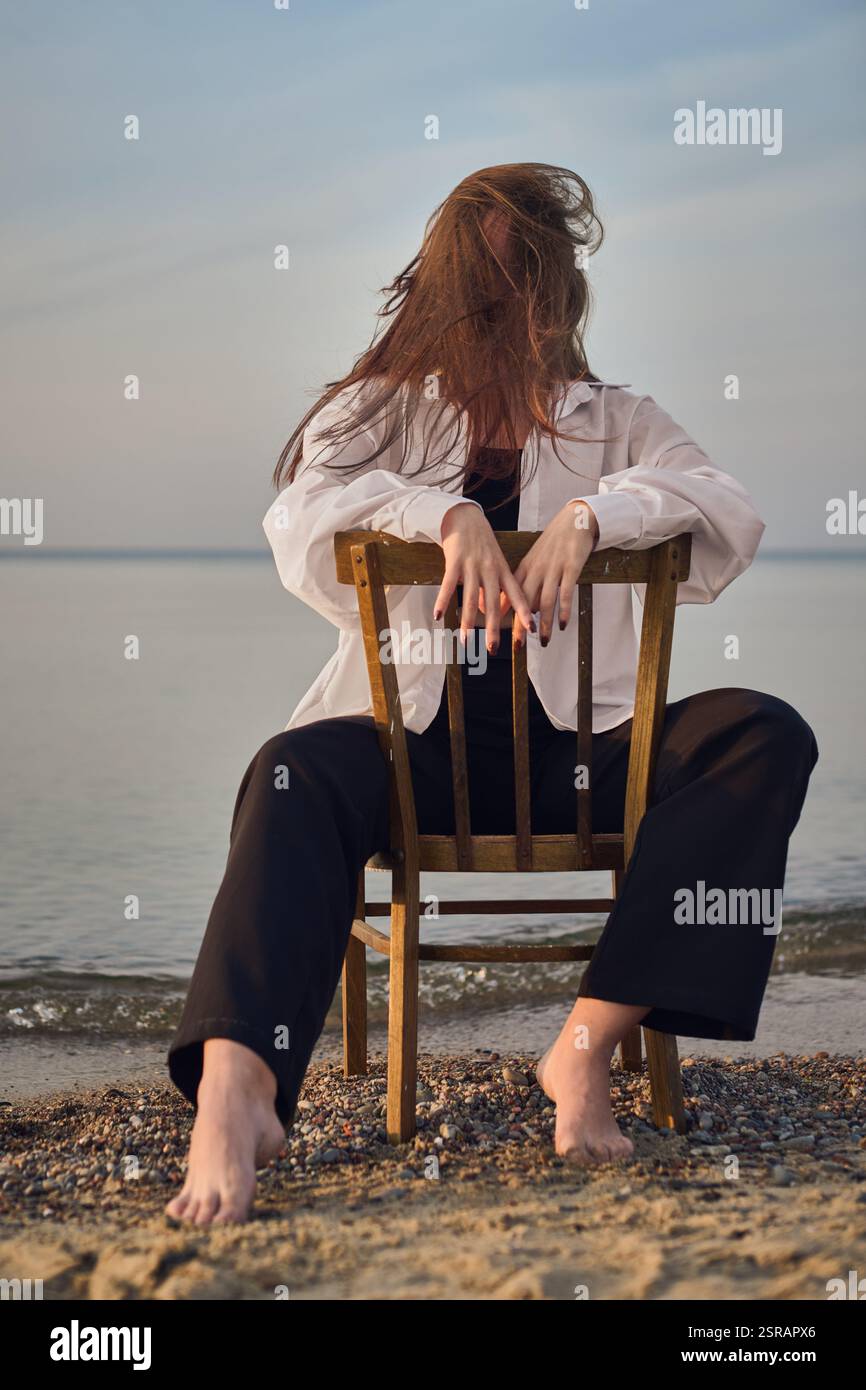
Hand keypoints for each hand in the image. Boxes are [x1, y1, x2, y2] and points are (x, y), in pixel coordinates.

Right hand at [437, 503, 535, 652]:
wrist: (466, 517)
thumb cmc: (481, 544)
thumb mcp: (493, 564)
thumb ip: (491, 588)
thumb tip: (485, 612)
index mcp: (503, 570)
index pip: (517, 594)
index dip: (524, 612)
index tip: (530, 629)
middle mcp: (490, 569)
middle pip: (493, 604)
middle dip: (493, 628)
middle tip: (493, 649)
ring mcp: (473, 565)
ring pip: (470, 598)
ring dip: (467, 622)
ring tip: (466, 641)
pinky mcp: (455, 561)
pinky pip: (449, 585)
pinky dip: (443, 601)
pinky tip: (439, 616)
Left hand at [512, 501, 598, 646]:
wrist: (574, 520)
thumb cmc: (553, 543)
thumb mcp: (534, 560)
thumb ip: (524, 582)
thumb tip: (512, 606)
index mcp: (524, 568)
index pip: (509, 595)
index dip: (502, 614)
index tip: (494, 632)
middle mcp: (536, 570)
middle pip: (523, 602)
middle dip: (518, 626)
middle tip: (515, 647)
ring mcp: (553, 569)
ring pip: (544, 601)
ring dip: (542, 624)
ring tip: (542, 642)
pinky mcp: (570, 567)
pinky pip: (565, 593)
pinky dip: (563, 610)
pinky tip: (562, 625)